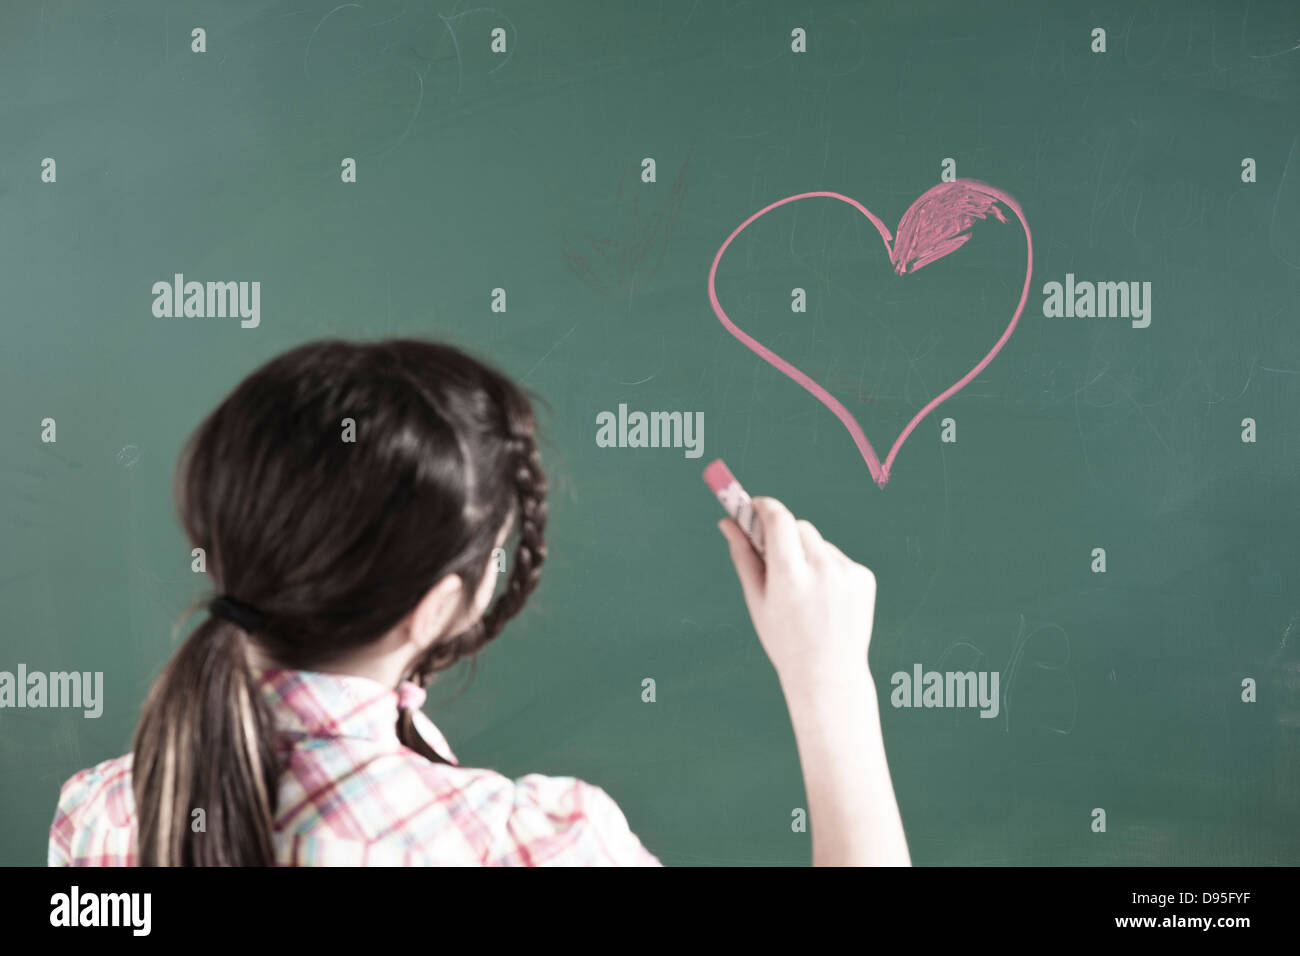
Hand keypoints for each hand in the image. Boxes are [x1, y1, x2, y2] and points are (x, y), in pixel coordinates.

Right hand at [718, 496, 876, 689]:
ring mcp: (847, 572)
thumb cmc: (785, 641)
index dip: (764, 507)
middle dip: (784, 533)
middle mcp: (821, 569)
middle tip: (773, 552)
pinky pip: (837, 558)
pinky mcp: (864, 577)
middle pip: (799, 526)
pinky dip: (826, 568)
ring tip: (803, 591)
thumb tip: (727, 522)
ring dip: (806, 553)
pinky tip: (824, 598)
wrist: (829, 674)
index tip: (755, 506)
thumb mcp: (757, 600)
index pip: (778, 518)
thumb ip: (743, 556)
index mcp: (789, 575)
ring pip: (818, 542)